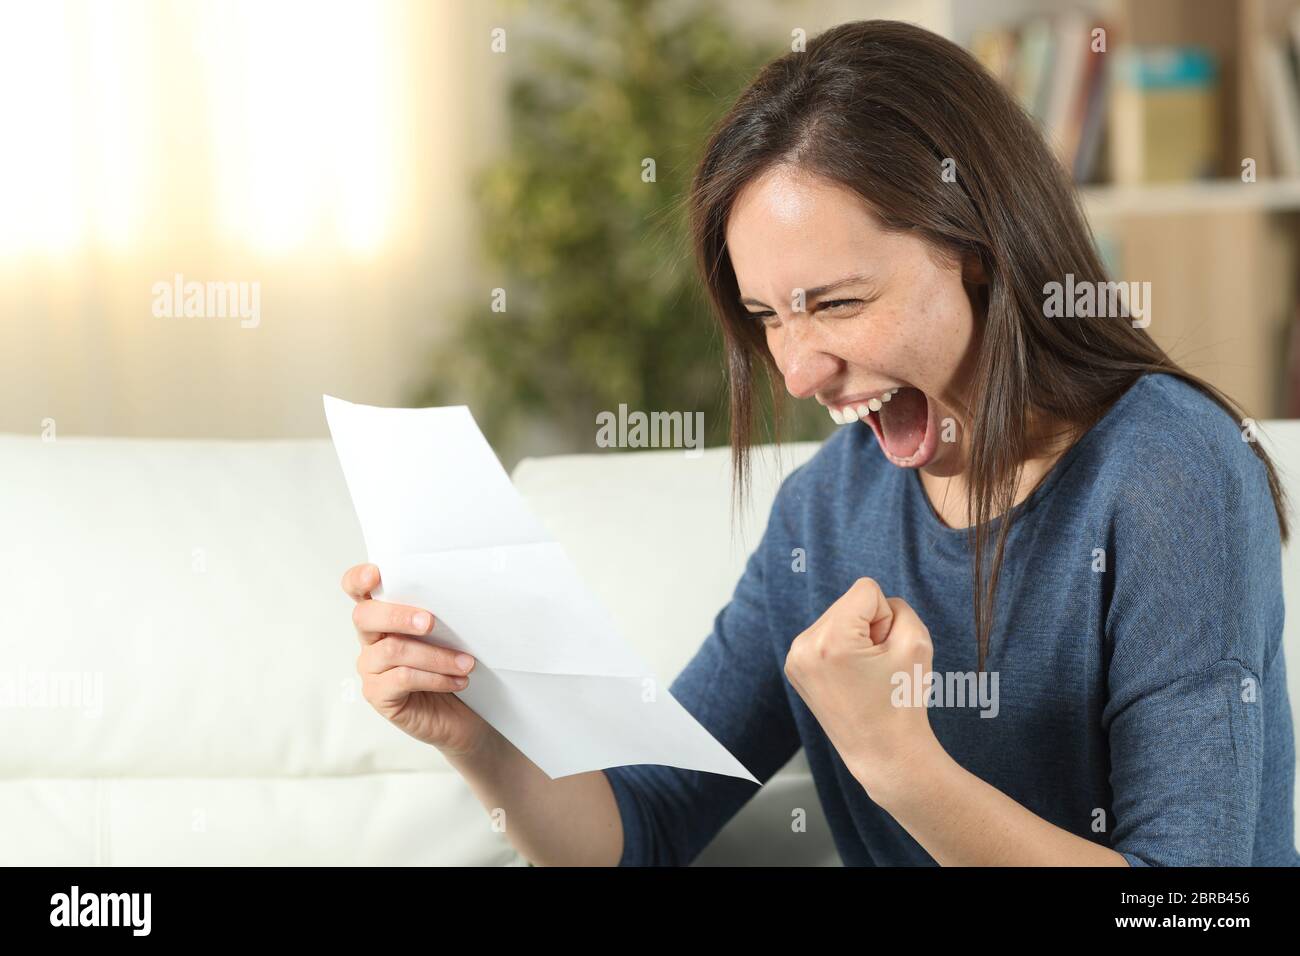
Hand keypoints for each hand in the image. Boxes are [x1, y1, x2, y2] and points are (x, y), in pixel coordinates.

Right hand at [342, 563, 492, 756]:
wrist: (457, 713)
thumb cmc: (448, 666)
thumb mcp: (445, 635)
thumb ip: (436, 615)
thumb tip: (454, 595)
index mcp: (382, 616)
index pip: (356, 590)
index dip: (358, 579)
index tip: (375, 573)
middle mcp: (369, 639)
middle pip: (365, 617)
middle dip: (398, 616)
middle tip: (430, 622)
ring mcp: (370, 668)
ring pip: (393, 650)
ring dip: (436, 655)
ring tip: (466, 663)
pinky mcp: (378, 694)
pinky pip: (403, 679)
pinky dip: (435, 678)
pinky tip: (457, 681)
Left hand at [784, 577, 936, 795]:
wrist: (883, 753)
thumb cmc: (902, 702)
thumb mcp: (917, 642)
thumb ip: (900, 608)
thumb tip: (874, 604)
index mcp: (830, 640)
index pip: (867, 589)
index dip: (888, 617)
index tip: (885, 652)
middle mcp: (803, 646)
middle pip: (849, 602)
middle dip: (870, 627)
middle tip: (876, 667)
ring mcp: (795, 658)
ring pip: (838, 617)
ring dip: (856, 637)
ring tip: (864, 674)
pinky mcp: (795, 666)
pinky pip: (826, 635)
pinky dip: (843, 648)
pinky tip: (851, 677)